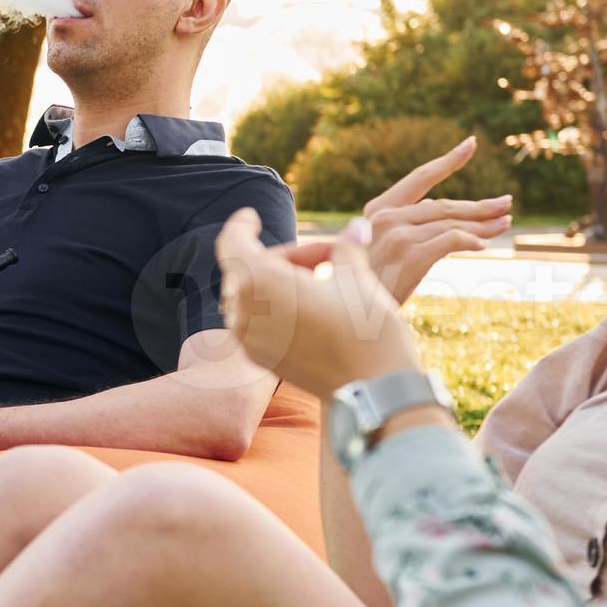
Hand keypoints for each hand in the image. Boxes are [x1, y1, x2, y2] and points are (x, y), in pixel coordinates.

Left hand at [214, 210, 420, 397]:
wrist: (374, 391)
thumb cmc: (367, 330)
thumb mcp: (357, 277)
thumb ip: (345, 248)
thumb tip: (355, 227)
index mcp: (259, 282)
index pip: (232, 243)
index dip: (241, 225)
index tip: (253, 215)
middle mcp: (244, 312)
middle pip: (250, 269)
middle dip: (285, 258)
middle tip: (329, 257)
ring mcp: (249, 340)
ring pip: (253, 296)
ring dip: (281, 282)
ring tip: (326, 281)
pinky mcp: (261, 360)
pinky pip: (258, 321)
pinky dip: (277, 306)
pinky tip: (314, 306)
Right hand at [361, 135, 512, 304]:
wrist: (346, 312)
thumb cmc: (364, 284)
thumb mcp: (378, 248)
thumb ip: (408, 230)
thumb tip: (448, 222)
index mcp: (378, 210)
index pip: (420, 178)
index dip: (449, 160)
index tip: (472, 144)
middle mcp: (387, 217)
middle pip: (445, 206)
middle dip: (479, 206)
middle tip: (506, 203)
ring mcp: (397, 234)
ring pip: (452, 223)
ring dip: (483, 225)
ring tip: (504, 224)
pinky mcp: (409, 255)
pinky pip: (451, 241)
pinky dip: (471, 241)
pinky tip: (483, 245)